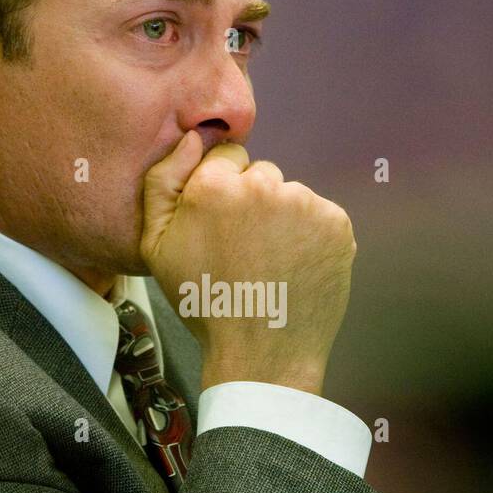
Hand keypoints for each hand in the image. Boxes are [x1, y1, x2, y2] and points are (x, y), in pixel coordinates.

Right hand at [139, 131, 356, 395]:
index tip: (222, 226)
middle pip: (261, 176)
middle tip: (245, 252)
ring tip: (271, 266)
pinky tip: (294, 268)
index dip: (222, 191)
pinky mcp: (337, 224)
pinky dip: (311, 237)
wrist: (261, 355)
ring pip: (291, 197)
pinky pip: (319, 217)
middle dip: (254, 204)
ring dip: (284, 221)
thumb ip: (162, 181)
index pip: (227, 158)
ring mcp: (305, 204)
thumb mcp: (155, 246)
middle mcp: (264, 186)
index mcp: (216, 186)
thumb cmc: (205, 304)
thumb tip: (192, 138)